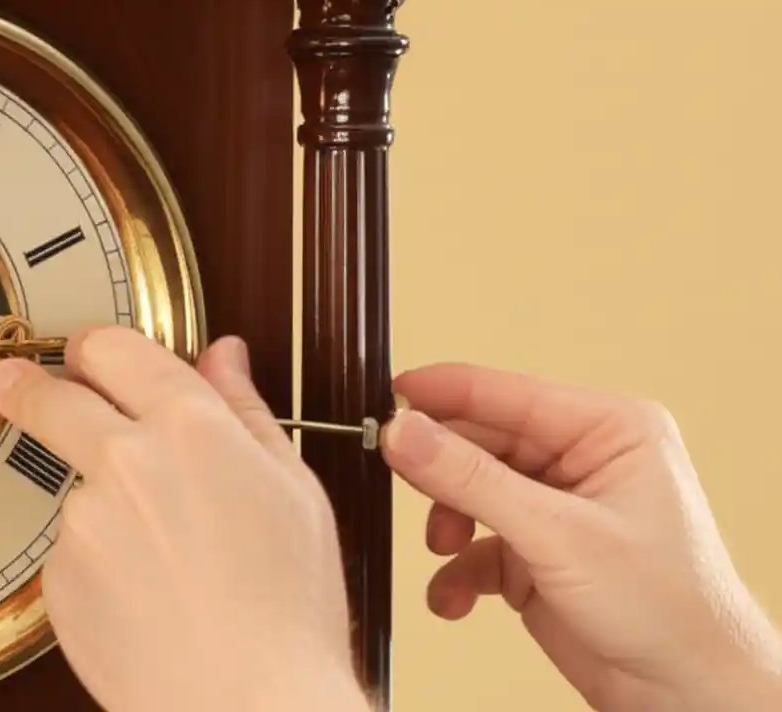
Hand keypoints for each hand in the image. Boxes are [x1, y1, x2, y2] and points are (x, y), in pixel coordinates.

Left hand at [0, 326, 366, 711]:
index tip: (85, 352)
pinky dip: (97, 561)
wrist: (243, 702)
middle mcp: (125, 459)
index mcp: (190, 426)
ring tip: (164, 557)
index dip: (96, 345)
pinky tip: (146, 592)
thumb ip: (246, 410)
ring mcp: (83, 519)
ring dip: (98, 500)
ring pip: (74, 485)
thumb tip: (224, 356)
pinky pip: (70, 550)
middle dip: (25, 383)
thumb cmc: (287, 608)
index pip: (116, 347)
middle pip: (50, 395)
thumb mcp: (293, 490)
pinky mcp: (58, 575)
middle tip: (10, 380)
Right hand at [380, 363, 781, 711]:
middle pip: (481, 441)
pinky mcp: (537, 552)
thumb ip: (470, 479)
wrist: (688, 695)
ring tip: (444, 547)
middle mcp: (582, 460)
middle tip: (392, 472)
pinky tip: (457, 598)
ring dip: (447, 522)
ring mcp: (557, 506)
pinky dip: (459, 570)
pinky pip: (477, 544)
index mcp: (609, 428)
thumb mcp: (556, 535)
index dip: (443, 393)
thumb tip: (404, 431)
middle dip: (440, 469)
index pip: (507, 393)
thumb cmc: (668, 608)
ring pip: (471, 491)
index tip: (386, 397)